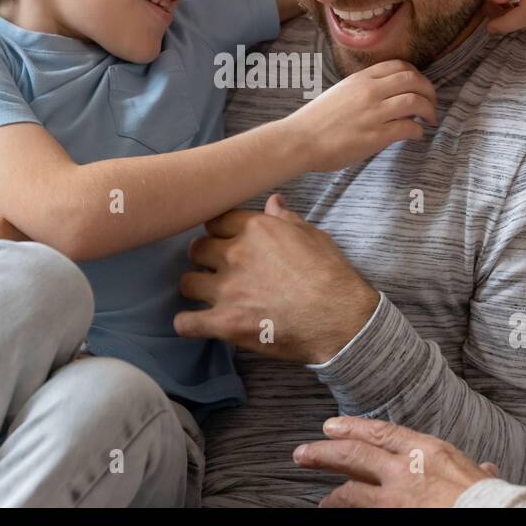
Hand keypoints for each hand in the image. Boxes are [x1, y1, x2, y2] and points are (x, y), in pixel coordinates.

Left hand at [176, 195, 379, 364]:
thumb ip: (286, 219)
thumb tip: (273, 201)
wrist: (339, 318)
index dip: (218, 232)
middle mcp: (235, 254)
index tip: (224, 240)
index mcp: (255, 229)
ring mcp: (226, 289)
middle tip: (215, 268)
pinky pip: (186, 323)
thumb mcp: (314, 237)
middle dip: (203, 258)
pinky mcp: (224, 323)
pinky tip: (195, 324)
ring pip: (187, 283)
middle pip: (197, 249)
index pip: (216, 221)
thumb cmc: (332, 276)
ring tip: (206, 296)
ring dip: (195, 288)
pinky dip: (188, 324)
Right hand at [283, 59, 436, 171]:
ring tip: (430, 119)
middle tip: (432, 103)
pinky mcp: (375, 136)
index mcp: (360, 79)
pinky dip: (418, 131)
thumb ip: (361, 90)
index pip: (399, 65)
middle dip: (429, 91)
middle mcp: (369, 91)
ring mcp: (373, 113)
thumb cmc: (315, 121)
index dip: (416, 75)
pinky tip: (416, 135)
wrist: (299, 140)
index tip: (420, 86)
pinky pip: (408, 128)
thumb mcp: (339, 93)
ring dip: (429, 110)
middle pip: (413, 80)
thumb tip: (382, 96)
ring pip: (415, 101)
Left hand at [293, 416, 500, 506]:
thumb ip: (473, 469)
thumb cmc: (489, 499)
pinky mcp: (393, 518)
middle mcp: (404, 469)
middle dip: (324, 453)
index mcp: (424, 449)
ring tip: (321, 498)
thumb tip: (486, 469)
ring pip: (352, 492)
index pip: (379, 431)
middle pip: (353, 455)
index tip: (331, 427)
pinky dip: (351, 512)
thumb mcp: (478, 474)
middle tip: (301, 453)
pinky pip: (365, 514)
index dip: (351, 427)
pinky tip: (340, 514)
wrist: (492, 515)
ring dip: (334, 495)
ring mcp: (395, 498)